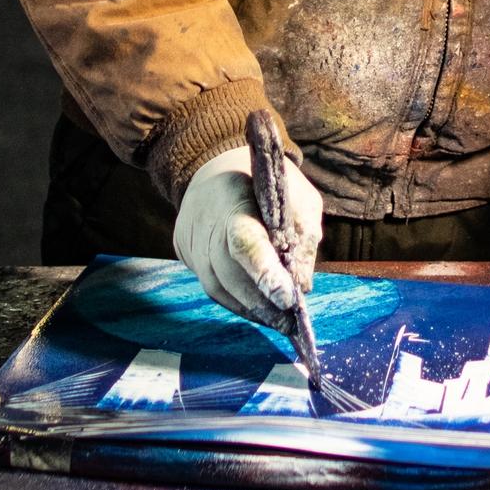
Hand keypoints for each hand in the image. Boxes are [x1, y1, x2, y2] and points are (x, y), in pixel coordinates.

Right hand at [173, 146, 322, 327]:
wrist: (214, 165)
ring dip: (249, 309)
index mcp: (234, 199)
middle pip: (227, 272)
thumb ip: (304, 234)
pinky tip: (257, 311)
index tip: (288, 299)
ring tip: (278, 323)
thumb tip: (302, 285)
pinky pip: (210, 285)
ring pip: (216, 286)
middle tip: (290, 324)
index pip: (245, 242)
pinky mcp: (185, 251)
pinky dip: (235, 302)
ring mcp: (190, 238)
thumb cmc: (266, 182)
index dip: (264, 273)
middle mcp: (205, 222)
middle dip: (260, 301)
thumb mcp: (298, 194)